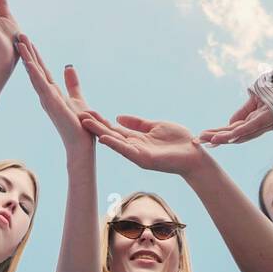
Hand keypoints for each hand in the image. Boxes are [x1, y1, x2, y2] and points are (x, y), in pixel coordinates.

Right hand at [15, 33, 104, 152]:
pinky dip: (35, 74)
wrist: (81, 144)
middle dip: (27, 51)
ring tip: (20, 43)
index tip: (26, 39)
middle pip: (35, 68)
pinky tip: (30, 63)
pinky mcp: (53, 104)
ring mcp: (48, 99)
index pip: (41, 69)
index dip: (34, 54)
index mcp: (52, 92)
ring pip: (35, 74)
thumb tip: (68, 67)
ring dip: (28, 58)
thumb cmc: (79, 125)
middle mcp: (46, 94)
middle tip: (19, 34)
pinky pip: (42, 86)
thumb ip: (71, 83)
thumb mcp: (76, 98)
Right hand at [79, 114, 208, 175]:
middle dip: (94, 125)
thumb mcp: (155, 126)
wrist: (195, 154)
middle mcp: (133, 147)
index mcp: (136, 138)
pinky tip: (104, 137)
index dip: (100, 120)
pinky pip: (127, 150)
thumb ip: (137, 123)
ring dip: (100, 133)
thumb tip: (118, 117)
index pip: (114, 129)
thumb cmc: (178, 141)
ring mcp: (137, 154)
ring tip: (85, 123)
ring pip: (115, 141)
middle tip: (77, 116)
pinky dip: (115, 144)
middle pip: (110, 134)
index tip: (85, 112)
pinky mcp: (144, 159)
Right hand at [199, 92, 272, 146]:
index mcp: (254, 121)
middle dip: (216, 138)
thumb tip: (230, 124)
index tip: (203, 138)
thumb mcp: (256, 99)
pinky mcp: (269, 117)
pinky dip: (239, 132)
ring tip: (208, 140)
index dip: (218, 134)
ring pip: (241, 134)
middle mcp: (258, 125)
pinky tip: (228, 136)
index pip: (233, 130)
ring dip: (224, 138)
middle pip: (234, 135)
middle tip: (198, 140)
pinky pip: (251, 126)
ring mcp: (264, 122)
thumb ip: (244, 112)